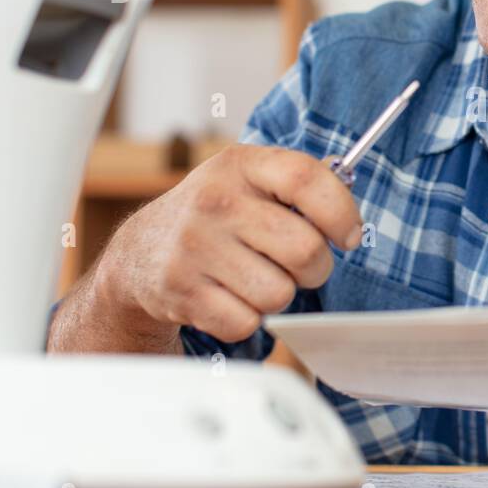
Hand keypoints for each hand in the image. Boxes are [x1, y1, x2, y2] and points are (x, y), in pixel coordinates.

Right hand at [95, 144, 363, 343]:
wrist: (139, 252)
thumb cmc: (214, 215)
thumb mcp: (248, 180)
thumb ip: (299, 179)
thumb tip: (348, 180)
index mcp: (240, 165)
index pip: (306, 179)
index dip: (341, 212)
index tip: (348, 235)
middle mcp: (215, 201)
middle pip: (305, 249)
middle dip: (315, 268)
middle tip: (300, 266)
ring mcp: (194, 247)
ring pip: (279, 294)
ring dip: (280, 296)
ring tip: (259, 279)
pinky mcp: (181, 292)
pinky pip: (246, 322)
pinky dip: (247, 319)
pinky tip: (231, 297)